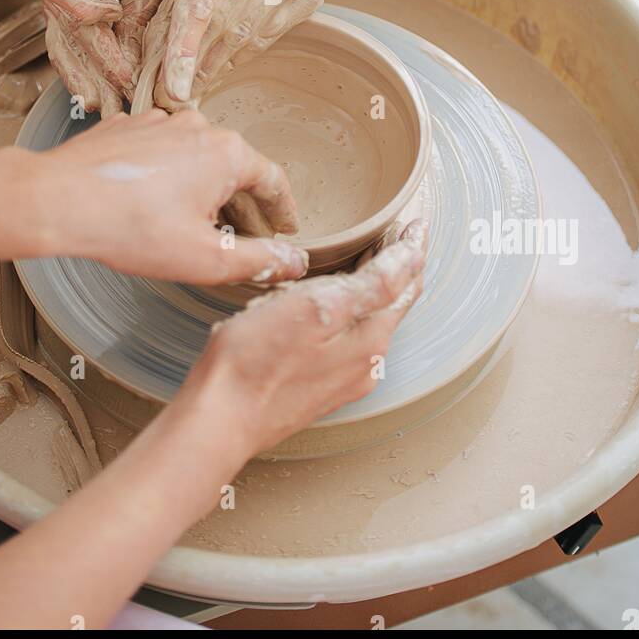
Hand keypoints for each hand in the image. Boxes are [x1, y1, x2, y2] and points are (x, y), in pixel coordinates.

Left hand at [31, 109, 306, 284]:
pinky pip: (161, 152)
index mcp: (226, 153)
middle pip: (234, 168)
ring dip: (202, 189)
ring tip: (194, 225)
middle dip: (242, 205)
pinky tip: (153, 204)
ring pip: (196, 158)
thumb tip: (295, 261)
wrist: (59, 200)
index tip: (286, 230)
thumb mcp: (206, 259)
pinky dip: (167, 176)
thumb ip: (258, 260)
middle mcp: (197, 127)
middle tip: (245, 238)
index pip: (272, 181)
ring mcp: (159, 122)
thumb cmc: (132, 229)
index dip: (283, 211)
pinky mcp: (127, 127)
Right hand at [32, 0, 187, 113]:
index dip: (83, 10)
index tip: (118, 18)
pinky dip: (83, 68)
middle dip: (93, 59)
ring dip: (84, 74)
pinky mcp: (67, 5)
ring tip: (107, 108)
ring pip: (61, 37)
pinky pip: (68, 41)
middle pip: (62, 19)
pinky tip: (95, 96)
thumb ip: (141, 8)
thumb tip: (132, 64)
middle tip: (121, 94)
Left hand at [142, 0, 328, 108]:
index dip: (183, 45)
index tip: (171, 85)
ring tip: (194, 85)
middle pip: (224, 21)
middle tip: (170, 94)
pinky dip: (243, 53)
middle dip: (194, 63)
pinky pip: (271, 33)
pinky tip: (224, 64)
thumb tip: (156, 47)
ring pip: (248, 32)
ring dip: (216, 64)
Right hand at [186, 222, 426, 455]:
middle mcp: (367, 361)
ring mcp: (345, 377)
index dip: (413, 246)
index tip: (416, 221)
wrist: (222, 417)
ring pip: (374, 320)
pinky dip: (357, 309)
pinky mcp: (321, 385)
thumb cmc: (257, 360)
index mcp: (371, 338)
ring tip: (376, 257)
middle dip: (403, 265)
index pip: (407, 282)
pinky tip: (339, 302)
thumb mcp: (317, 307)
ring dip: (382, 287)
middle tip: (402, 233)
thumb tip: (412, 260)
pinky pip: (352, 338)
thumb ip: (371, 286)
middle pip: (395, 302)